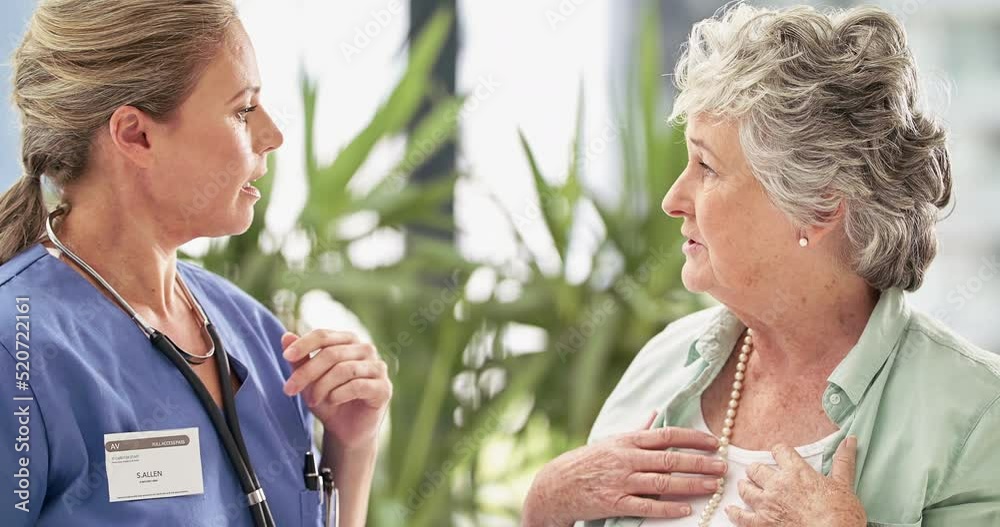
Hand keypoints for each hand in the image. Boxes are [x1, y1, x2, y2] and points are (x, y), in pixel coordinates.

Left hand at [281, 330, 391, 450]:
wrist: (346, 431)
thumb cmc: (328, 400)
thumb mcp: (309, 380)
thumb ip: (300, 359)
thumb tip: (286, 336)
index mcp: (348, 341)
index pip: (324, 335)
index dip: (304, 344)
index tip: (286, 356)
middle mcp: (366, 349)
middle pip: (332, 353)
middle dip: (307, 372)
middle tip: (290, 389)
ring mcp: (378, 368)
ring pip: (343, 369)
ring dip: (322, 386)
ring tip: (312, 401)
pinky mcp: (384, 388)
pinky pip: (357, 385)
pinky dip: (339, 394)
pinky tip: (332, 401)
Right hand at [523, 416, 726, 526]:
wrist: (556, 484)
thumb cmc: (589, 461)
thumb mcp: (612, 441)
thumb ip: (637, 431)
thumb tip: (655, 414)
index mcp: (628, 441)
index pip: (666, 435)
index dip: (693, 438)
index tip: (715, 442)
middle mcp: (626, 459)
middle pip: (670, 459)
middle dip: (699, 463)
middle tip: (723, 467)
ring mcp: (620, 481)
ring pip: (662, 483)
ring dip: (690, 485)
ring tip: (712, 487)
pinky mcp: (614, 502)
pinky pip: (645, 506)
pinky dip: (667, 508)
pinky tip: (685, 509)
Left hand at [725, 436, 865, 526]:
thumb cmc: (841, 514)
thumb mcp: (845, 485)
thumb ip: (844, 461)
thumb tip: (850, 440)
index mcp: (796, 472)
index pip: (780, 451)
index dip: (779, 452)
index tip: (779, 455)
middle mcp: (777, 484)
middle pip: (757, 469)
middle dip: (757, 470)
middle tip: (758, 473)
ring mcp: (767, 504)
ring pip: (746, 489)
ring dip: (745, 487)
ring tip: (745, 486)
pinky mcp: (761, 523)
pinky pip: (741, 516)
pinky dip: (735, 513)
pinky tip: (731, 510)